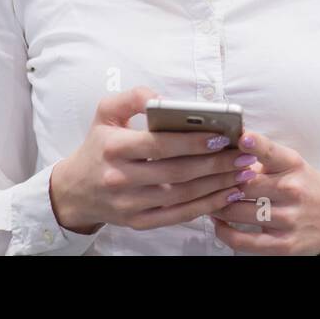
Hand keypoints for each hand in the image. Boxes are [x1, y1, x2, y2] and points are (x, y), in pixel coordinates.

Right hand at [49, 87, 261, 233]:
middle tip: (245, 155)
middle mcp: (120, 178)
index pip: (160, 145)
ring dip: (217, 185)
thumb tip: (160, 96)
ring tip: (243, 173)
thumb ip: (132, 97)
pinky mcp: (138, 222)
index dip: (193, 142)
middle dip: (216, 164)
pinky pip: (178, 215)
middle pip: (177, 172)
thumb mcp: (105, 113)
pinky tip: (226, 194)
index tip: (222, 137)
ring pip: (182, 195)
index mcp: (114, 147)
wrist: (74, 190)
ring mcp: (130, 204)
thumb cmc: (98, 145)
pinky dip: (205, 206)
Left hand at [209, 131, 319, 254]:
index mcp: (294, 166)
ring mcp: (288, 218)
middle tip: (206, 180)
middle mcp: (292, 190)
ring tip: (209, 201)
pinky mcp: (283, 244)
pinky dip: (224, 232)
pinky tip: (219, 223)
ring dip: (218, 206)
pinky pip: (243, 240)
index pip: (272, 152)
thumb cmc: (309, 187)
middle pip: (244, 184)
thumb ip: (264, 161)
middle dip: (221, 182)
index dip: (255, 144)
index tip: (242, 137)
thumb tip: (229, 153)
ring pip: (239, 211)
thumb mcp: (293, 166)